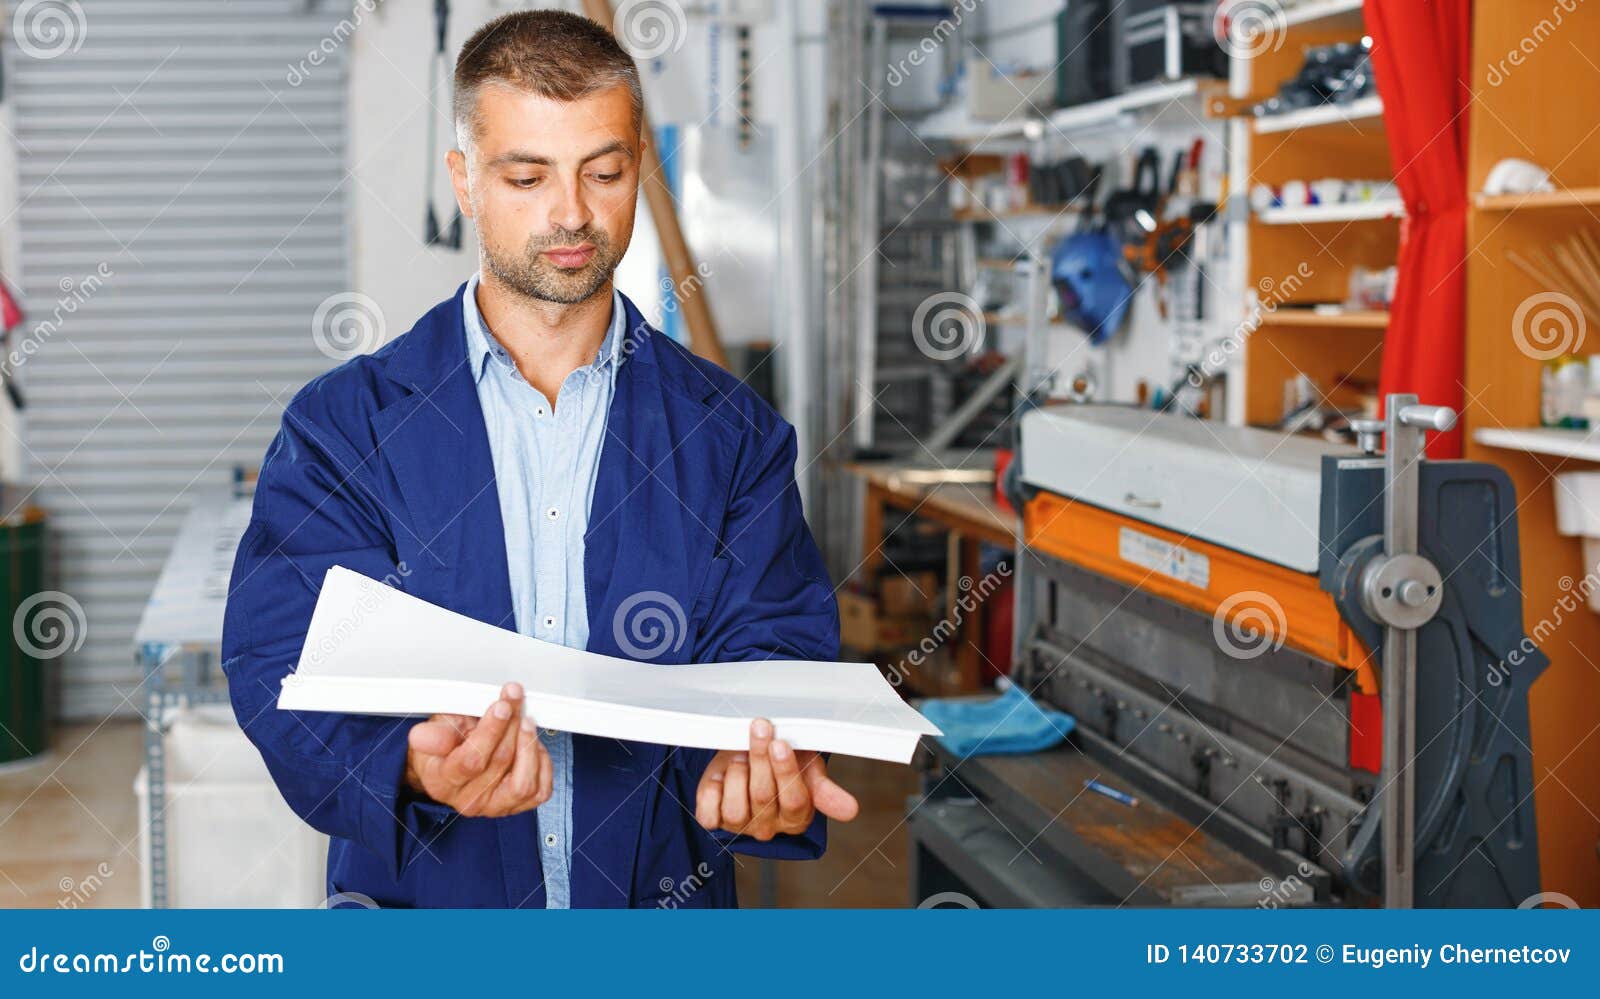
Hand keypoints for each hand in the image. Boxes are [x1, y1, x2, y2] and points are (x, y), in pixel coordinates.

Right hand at [405, 682, 552, 817]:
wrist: (450, 768)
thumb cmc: (445, 746)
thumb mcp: (434, 732)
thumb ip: (434, 733)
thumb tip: (422, 737)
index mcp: (443, 781)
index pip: (471, 759)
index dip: (491, 730)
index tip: (502, 706)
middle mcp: (468, 800)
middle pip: (500, 762)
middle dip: (512, 724)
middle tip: (515, 701)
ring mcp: (494, 806)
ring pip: (523, 783)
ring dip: (529, 746)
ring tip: (526, 722)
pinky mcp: (516, 806)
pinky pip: (540, 791)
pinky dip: (542, 765)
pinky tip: (533, 746)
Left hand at [695, 718, 859, 840]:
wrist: (749, 756)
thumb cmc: (782, 762)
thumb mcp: (807, 769)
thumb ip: (825, 790)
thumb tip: (851, 811)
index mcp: (797, 817)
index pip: (795, 800)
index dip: (786, 771)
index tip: (780, 743)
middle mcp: (769, 827)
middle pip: (764, 797)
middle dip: (760, 758)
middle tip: (760, 729)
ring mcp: (740, 826)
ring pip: (735, 810)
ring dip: (736, 774)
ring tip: (740, 753)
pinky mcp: (714, 820)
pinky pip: (708, 814)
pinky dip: (713, 790)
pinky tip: (722, 774)